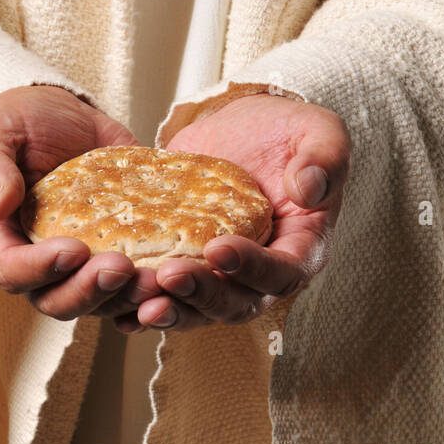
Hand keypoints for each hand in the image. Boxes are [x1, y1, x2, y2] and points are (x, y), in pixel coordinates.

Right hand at [0, 85, 158, 322]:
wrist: (66, 117)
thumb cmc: (20, 123)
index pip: (10, 272)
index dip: (40, 269)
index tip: (72, 249)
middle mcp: (35, 265)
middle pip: (56, 301)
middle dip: (89, 290)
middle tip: (120, 267)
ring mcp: (76, 269)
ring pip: (98, 304)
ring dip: (126, 297)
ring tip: (155, 277)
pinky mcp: (112, 260)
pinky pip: (131, 289)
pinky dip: (152, 289)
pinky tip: (175, 274)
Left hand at [124, 93, 349, 331]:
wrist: (237, 130)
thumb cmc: (283, 133)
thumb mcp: (316, 130)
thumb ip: (324, 157)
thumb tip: (309, 187)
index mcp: (301, 250)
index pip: (281, 273)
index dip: (252, 268)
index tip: (218, 249)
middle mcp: (262, 277)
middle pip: (236, 304)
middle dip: (202, 295)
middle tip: (168, 276)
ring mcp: (222, 281)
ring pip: (199, 313)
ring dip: (171, 311)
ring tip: (142, 302)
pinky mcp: (188, 274)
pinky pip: (169, 302)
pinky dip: (143, 311)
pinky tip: (119, 311)